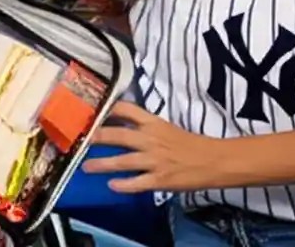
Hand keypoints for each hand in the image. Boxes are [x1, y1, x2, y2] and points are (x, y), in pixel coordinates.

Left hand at [84, 102, 221, 192]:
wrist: (215, 161)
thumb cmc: (190, 144)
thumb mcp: (165, 126)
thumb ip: (143, 124)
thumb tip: (118, 121)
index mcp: (153, 123)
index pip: (126, 110)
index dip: (107, 110)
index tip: (90, 111)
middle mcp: (151, 139)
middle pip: (118, 135)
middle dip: (97, 137)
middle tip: (80, 139)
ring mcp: (154, 160)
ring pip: (122, 161)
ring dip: (102, 164)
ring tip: (86, 167)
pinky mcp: (160, 179)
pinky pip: (137, 183)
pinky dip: (123, 184)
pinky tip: (112, 185)